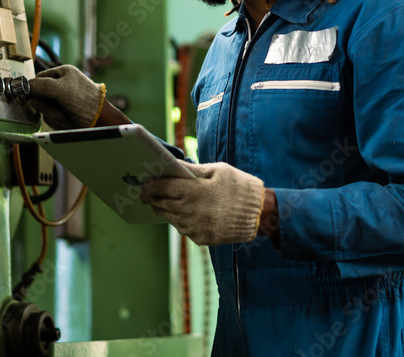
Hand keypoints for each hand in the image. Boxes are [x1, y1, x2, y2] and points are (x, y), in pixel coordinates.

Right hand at [28, 65, 105, 129]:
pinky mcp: (63, 113)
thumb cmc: (84, 101)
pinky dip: (58, 121)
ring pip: (44, 108)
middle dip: (46, 105)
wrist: (100, 121)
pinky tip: (68, 121)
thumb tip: (26, 86)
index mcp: (63, 73)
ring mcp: (62, 100)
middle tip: (55, 108)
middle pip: (39, 95)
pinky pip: (50, 118)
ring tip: (66, 116)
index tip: (29, 95)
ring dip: (53, 114)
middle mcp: (62, 85)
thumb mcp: (60, 89)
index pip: (39, 78)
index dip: (33, 87)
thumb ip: (41, 85)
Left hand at [140, 162, 264, 245]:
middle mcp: (188, 210)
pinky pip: (182, 228)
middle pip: (159, 204)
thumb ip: (192, 170)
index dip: (149, 186)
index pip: (160, 188)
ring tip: (163, 202)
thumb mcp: (217, 170)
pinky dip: (179, 219)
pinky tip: (184, 212)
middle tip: (147, 194)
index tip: (144, 184)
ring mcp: (193, 227)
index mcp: (191, 190)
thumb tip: (172, 166)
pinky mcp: (200, 238)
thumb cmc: (238, 186)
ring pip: (169, 217)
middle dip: (151, 198)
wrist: (259, 214)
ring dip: (164, 209)